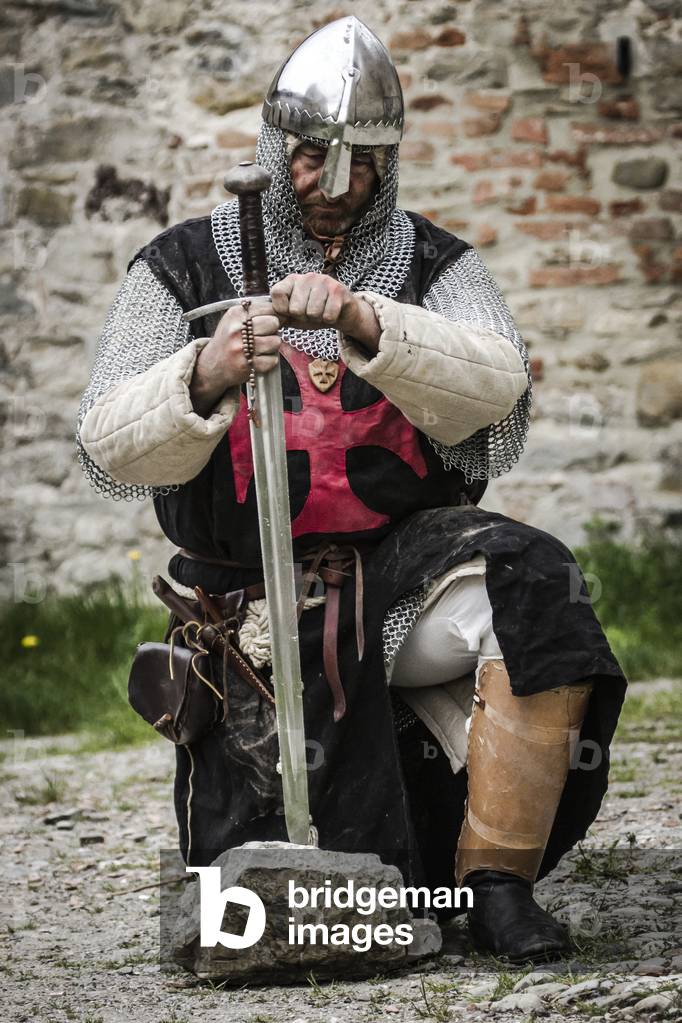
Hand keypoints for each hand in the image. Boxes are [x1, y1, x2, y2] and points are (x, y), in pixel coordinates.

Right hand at [190, 302, 280, 417]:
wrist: (212, 365)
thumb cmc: (228, 341)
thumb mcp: (234, 319)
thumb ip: (254, 312)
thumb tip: (282, 310)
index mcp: (236, 314)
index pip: (268, 307)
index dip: (273, 315)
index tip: (269, 322)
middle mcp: (237, 329)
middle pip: (273, 323)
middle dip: (273, 330)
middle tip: (264, 336)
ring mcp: (241, 348)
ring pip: (275, 342)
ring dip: (272, 347)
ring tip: (261, 348)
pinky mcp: (246, 365)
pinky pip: (272, 360)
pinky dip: (269, 361)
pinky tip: (259, 359)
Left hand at [270, 274, 379, 352]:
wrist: (342, 313)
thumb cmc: (314, 313)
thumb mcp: (293, 315)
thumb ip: (279, 314)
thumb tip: (265, 317)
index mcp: (292, 280)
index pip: (276, 293)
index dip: (283, 310)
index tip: (291, 312)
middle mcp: (307, 277)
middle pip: (295, 308)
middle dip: (303, 317)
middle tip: (311, 313)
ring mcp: (323, 281)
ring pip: (312, 313)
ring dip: (318, 319)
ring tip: (321, 312)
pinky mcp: (338, 290)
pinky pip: (328, 315)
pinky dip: (330, 320)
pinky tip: (332, 313)